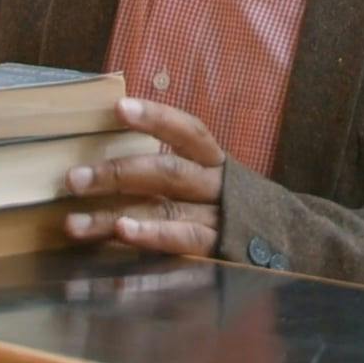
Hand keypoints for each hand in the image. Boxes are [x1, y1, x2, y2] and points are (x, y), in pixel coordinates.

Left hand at [63, 98, 225, 254]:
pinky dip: (150, 240)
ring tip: (74, 224)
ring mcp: (218, 222)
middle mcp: (217, 188)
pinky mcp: (217, 255)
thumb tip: (111, 145)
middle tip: (73, 179)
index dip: (155, 118)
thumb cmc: (230, 209)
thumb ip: (172, 167)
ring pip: (164, 213)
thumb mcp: (209, 181)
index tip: (118, 108)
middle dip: (117, 174)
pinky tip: (123, 237)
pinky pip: (181, 245)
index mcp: (214, 162)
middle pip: (168, 173)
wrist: (290, 249)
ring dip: (115, 217)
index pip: (187, 132)